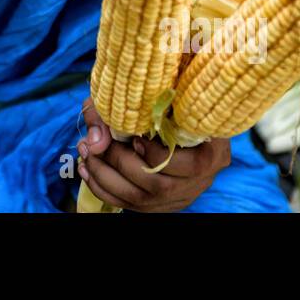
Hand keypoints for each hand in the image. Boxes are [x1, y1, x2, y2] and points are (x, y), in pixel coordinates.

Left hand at [77, 95, 230, 211]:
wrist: (179, 113)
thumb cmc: (169, 99)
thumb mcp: (154, 94)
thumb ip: (122, 109)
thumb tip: (95, 140)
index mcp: (214, 150)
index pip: (192, 164)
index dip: (157, 154)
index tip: (133, 137)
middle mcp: (203, 178)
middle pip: (159, 184)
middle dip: (119, 163)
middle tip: (93, 142)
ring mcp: (183, 194)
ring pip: (141, 198)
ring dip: (105, 177)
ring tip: (86, 154)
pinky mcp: (164, 204)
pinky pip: (131, 205)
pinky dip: (104, 189)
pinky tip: (87, 170)